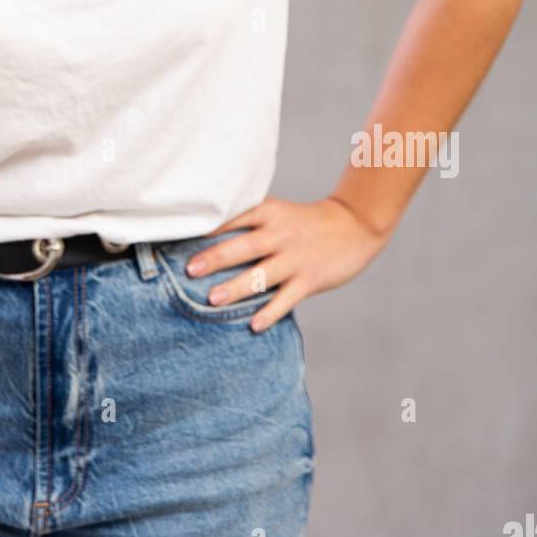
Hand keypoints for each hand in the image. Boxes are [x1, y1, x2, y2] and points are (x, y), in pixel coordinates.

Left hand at [185, 195, 391, 331]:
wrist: (354, 225)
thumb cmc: (304, 222)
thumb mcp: (277, 211)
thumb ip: (247, 222)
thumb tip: (205, 237)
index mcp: (268, 213)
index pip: (233, 218)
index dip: (208, 228)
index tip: (182, 238)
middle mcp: (280, 234)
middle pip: (244, 246)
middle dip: (216, 258)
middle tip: (189, 270)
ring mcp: (295, 258)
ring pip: (262, 274)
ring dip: (237, 287)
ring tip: (212, 299)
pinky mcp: (310, 279)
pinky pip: (287, 298)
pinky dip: (270, 312)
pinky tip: (254, 325)